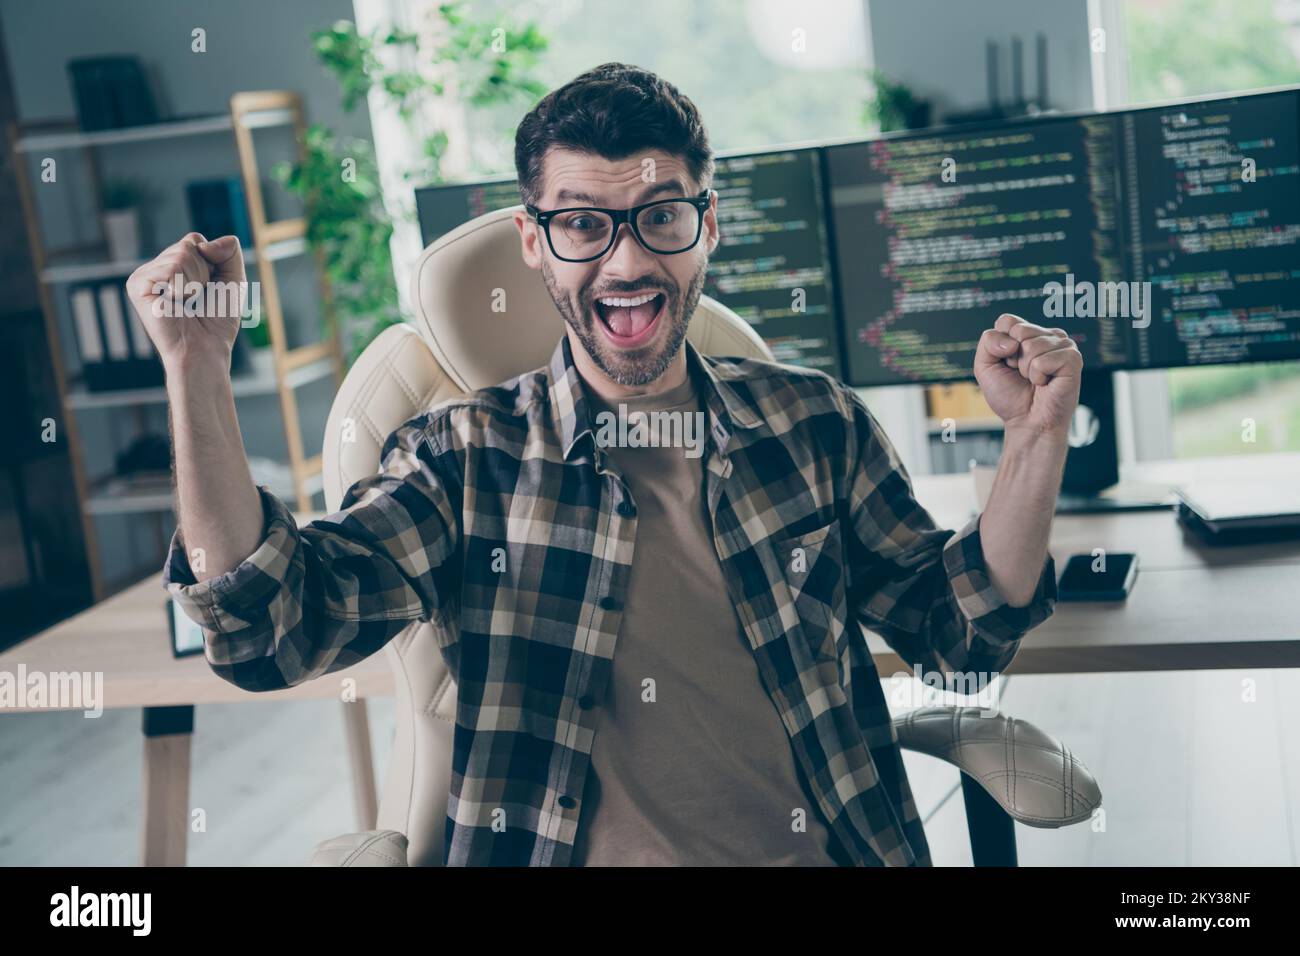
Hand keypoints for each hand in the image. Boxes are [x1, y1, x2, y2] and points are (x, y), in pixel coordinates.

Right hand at [126, 233, 246, 369]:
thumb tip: (206, 242)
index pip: (195, 240)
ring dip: (196, 281)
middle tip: (197, 298)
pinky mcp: (137, 285)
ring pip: (182, 253)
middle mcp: (158, 266)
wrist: (204, 348)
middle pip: (189, 244)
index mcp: (175, 264)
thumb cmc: (217, 319)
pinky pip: (170, 267)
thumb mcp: (234, 279)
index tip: (209, 287)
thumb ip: (230, 251)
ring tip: (187, 302)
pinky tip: (175, 304)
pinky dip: (183, 287)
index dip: (212, 262)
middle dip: (205, 271)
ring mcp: (145, 274)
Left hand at [974, 313, 1082, 437]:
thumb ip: (988, 342)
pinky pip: (1043, 361)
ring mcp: (1063, 345)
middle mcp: (1048, 335)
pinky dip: (1038, 376)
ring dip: (1026, 369)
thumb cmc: (1010, 396)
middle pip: (1019, 330)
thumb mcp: (985, 366)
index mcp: (1029, 334)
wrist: (1027, 422)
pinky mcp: (1073, 359)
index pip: (1007, 320)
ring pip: (1031, 345)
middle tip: (1022, 374)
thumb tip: (1014, 340)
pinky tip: (1046, 383)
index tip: (1008, 363)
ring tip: (1035, 380)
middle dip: (1013, 357)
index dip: (999, 345)